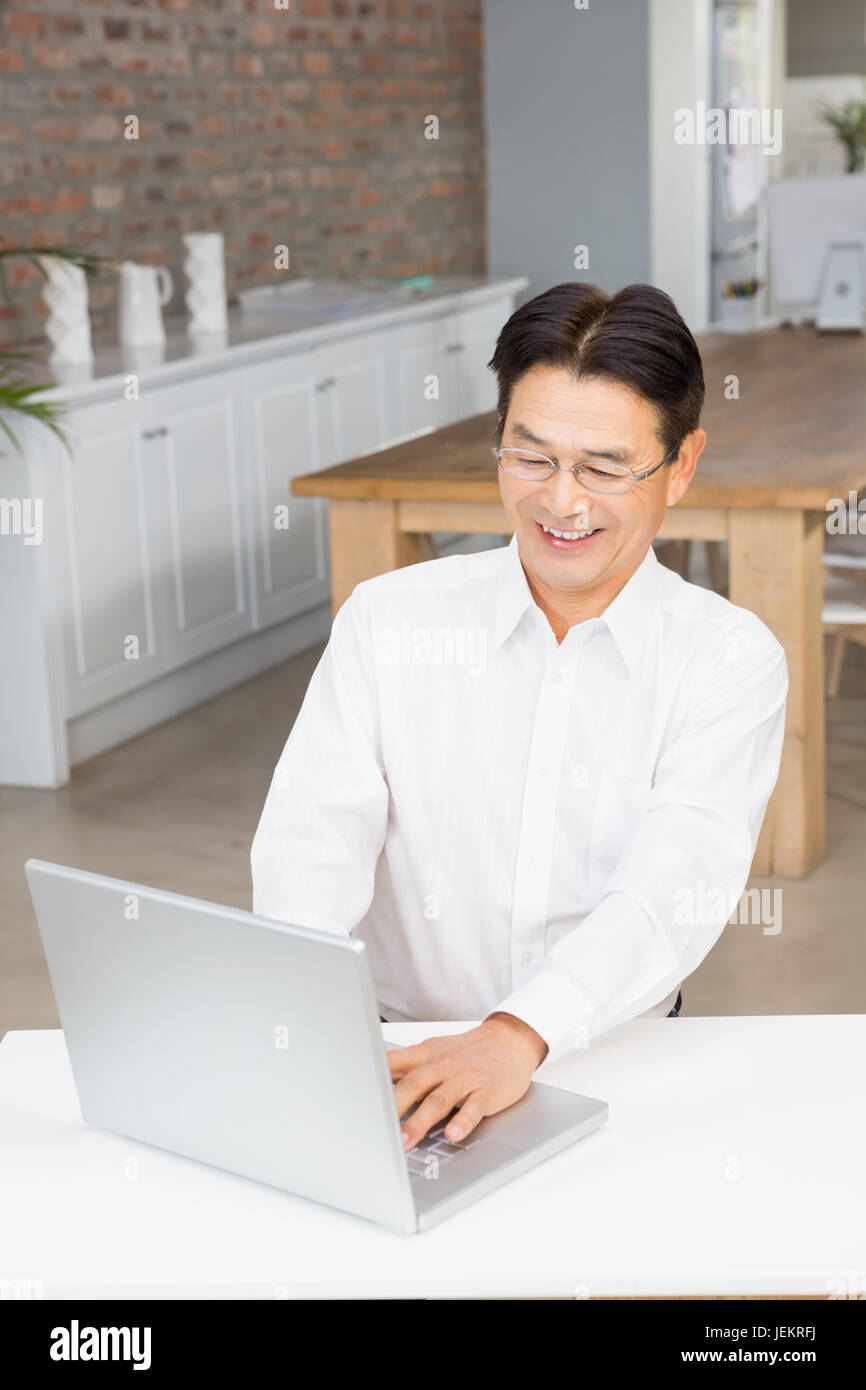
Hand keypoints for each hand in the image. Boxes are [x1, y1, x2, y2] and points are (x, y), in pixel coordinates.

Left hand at [387, 1012, 549, 1151]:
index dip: (375, 1079)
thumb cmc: (468, 1050)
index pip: (395, 1063)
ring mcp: (466, 1078)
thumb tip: (373, 1077)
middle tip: (378, 1129)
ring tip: (406, 1141)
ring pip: (440, 1099)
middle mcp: (444, 1065)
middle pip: (414, 1084)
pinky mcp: (487, 1091)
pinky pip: (474, 1107)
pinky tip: (453, 1134)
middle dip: (394, 1108)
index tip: (359, 1097)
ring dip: (421, 1121)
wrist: (510, 1040)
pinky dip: (463, 1121)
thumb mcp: (434, 1050)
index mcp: (427, 1054)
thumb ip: (406, 1063)